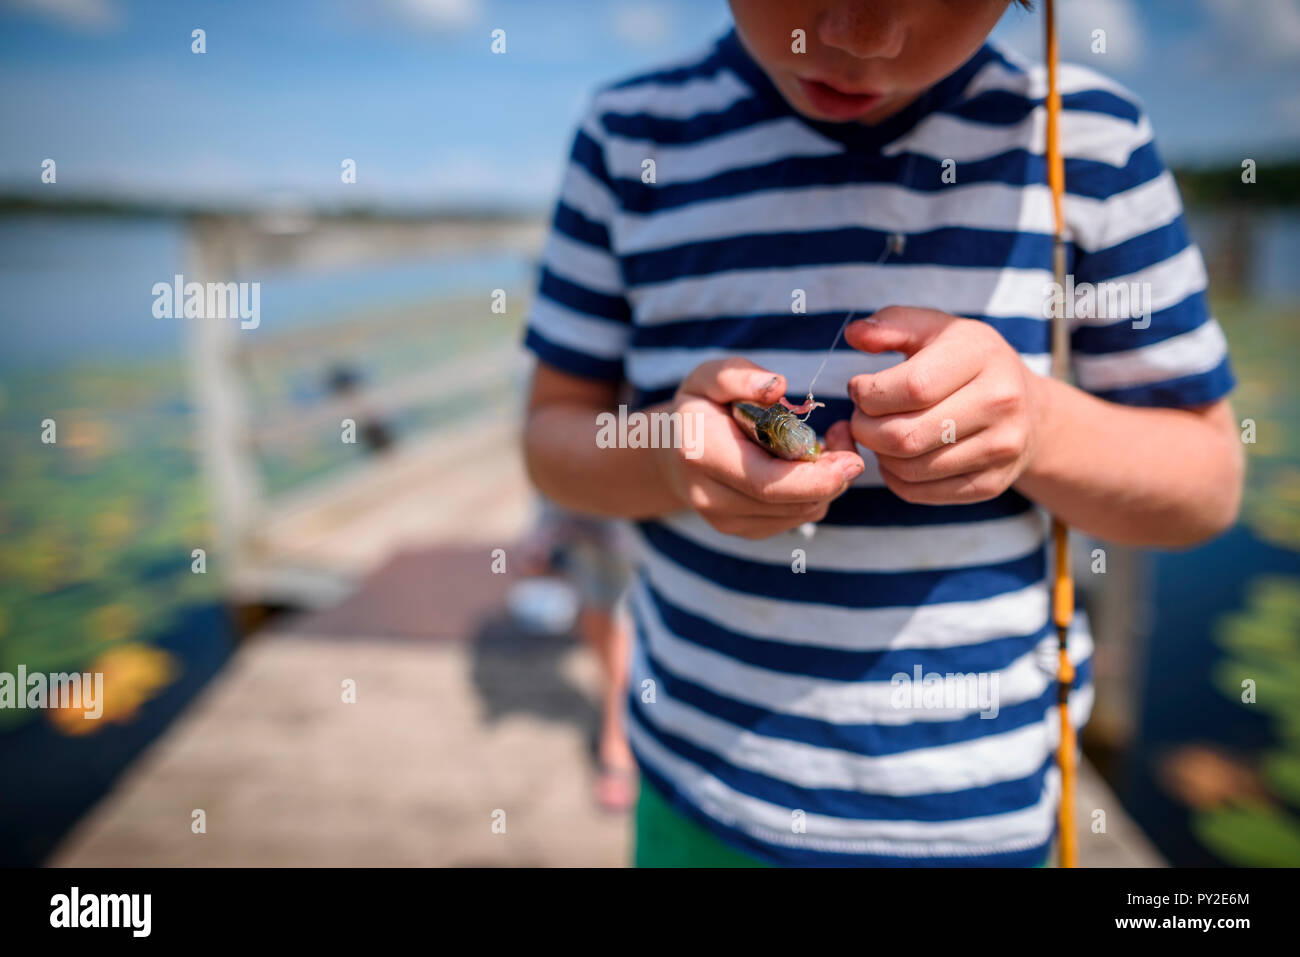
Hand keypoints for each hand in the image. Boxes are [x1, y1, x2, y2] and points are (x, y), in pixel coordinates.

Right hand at [656, 358, 864, 538]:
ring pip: (799, 513)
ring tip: (823, 445)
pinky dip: (812, 494)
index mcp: (701, 452)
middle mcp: (710, 496)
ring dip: (825, 484)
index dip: (816, 477)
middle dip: (831, 477)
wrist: (672, 450)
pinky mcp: (742, 530)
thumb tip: (777, 387)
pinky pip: (795, 518)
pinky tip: (805, 465)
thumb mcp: (709, 376)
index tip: (851, 459)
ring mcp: (725, 520)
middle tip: (845, 440)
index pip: (766, 481)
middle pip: (789, 502)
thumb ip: (738, 375)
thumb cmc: (699, 407)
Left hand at [845, 306, 1045, 504]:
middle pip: (905, 435)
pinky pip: (920, 493)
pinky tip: (895, 457)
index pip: (911, 387)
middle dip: (865, 429)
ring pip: (909, 469)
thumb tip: (853, 334)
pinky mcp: (991, 484)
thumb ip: (892, 324)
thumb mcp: (935, 328)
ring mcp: (1001, 448)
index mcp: (981, 356)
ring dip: (877, 454)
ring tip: (877, 434)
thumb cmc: (967, 362)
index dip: (868, 393)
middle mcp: (1000, 402)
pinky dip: (893, 478)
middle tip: (860, 417)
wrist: (1029, 407)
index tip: (858, 388)